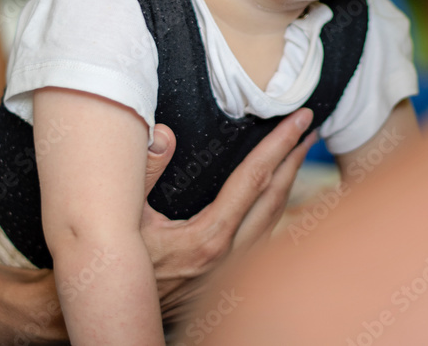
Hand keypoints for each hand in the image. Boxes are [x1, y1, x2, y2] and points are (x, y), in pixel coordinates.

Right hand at [140, 109, 315, 319]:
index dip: (279, 144)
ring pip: (275, 218)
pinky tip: (274, 193)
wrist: (119, 308)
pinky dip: (276, 205)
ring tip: (297, 151)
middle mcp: (230, 255)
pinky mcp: (231, 277)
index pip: (254, 179)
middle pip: (275, 196)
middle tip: (308, 126)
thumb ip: (145, 171)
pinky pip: (265, 234)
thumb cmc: (118, 264)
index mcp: (209, 237)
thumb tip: (163, 133)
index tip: (298, 119)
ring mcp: (234, 268)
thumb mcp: (125, 216)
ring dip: (289, 181)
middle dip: (294, 157)